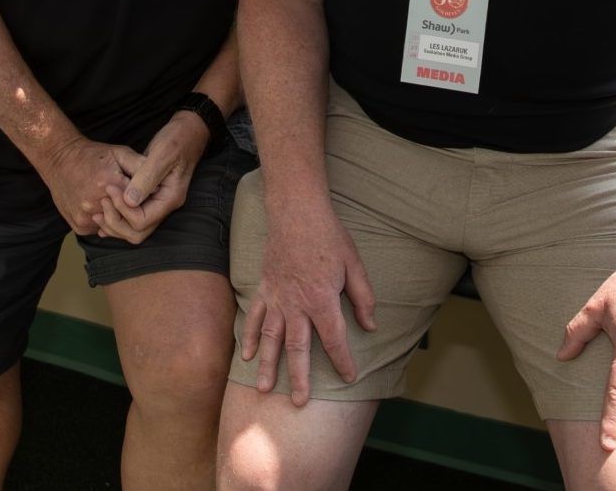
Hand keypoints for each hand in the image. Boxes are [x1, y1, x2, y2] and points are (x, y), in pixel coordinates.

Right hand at [40, 135, 142, 234]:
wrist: (59, 160)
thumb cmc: (92, 155)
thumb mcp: (119, 153)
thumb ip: (140, 166)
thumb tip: (159, 184)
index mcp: (109, 184)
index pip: (138, 201)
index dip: (145, 197)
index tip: (146, 193)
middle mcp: (95, 204)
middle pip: (127, 218)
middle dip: (133, 210)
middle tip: (132, 200)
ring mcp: (86, 218)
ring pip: (114, 227)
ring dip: (119, 218)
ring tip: (117, 202)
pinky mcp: (79, 226)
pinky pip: (100, 230)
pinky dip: (104, 222)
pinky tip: (102, 206)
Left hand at [91, 111, 211, 244]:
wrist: (188, 131)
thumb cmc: (177, 139)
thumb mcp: (162, 154)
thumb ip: (146, 178)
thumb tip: (130, 201)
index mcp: (170, 198)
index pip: (142, 221)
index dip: (122, 210)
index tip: (110, 189)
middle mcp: (164, 205)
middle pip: (138, 232)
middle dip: (116, 223)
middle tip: (102, 203)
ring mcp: (157, 202)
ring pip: (134, 228)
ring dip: (114, 223)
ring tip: (98, 212)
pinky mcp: (149, 197)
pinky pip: (133, 216)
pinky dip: (117, 217)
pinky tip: (104, 213)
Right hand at [241, 205, 376, 406]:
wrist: (297, 212)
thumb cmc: (329, 236)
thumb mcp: (354, 265)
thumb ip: (363, 297)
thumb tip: (371, 325)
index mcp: (322, 299)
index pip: (334, 339)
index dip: (343, 361)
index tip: (349, 378)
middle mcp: (296, 304)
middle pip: (297, 348)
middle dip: (299, 378)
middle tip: (298, 404)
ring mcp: (277, 298)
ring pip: (270, 339)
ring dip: (267, 365)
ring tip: (264, 389)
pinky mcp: (264, 289)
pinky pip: (254, 317)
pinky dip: (247, 337)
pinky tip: (244, 356)